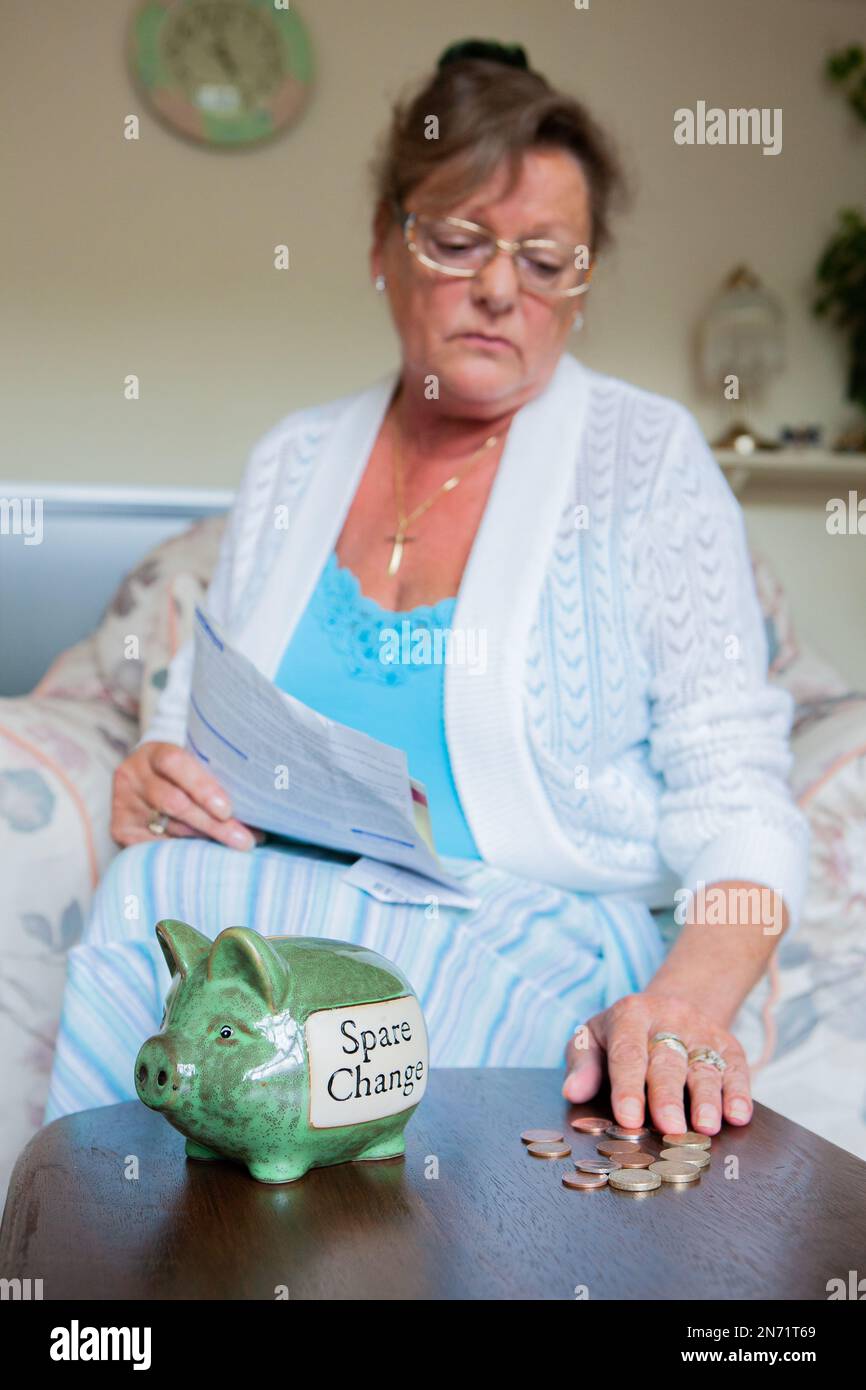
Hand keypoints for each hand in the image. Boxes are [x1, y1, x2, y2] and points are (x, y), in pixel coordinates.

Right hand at [111, 741, 264, 851]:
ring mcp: (123, 803)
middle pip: (174, 802)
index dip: (202, 786)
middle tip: (245, 841)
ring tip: (236, 847)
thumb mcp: (194, 764)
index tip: (228, 810)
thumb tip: (259, 809)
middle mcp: (133, 775)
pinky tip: (206, 857)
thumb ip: (215, 778)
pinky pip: (155, 846)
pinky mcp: (119, 829)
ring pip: (168, 827)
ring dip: (205, 841)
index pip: (176, 764)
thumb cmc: (183, 774)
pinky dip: (183, 852)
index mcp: (153, 752)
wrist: (144, 780)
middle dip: (213, 824)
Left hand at [562, 990, 752, 1135]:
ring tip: (705, 1126)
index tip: (628, 1118)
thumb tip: (573, 1092)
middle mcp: (668, 1019)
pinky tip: (738, 1115)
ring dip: (707, 1098)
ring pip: (704, 1065)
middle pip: (668, 1060)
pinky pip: (735, 1066)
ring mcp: (700, 1031)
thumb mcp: (592, 1039)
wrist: (666, 1008)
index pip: (628, 1052)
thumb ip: (582, 1064)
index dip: (628, 1086)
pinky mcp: (727, 1044)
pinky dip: (739, 1092)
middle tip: (670, 1128)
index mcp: (629, 1015)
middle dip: (668, 1096)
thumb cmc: (620, 1036)